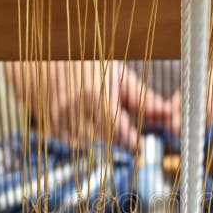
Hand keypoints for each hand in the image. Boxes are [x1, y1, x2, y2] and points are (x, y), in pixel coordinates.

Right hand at [11, 61, 169, 150]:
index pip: (116, 128)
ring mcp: (60, 118)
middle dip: (119, 139)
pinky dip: (87, 138)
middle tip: (127, 135)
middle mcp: (75, 107)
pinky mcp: (53, 128)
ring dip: (103, 138)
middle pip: (105, 139)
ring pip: (91, 143)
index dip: (130, 141)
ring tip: (104, 120)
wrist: (45, 64)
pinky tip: (87, 122)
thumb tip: (167, 113)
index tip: (140, 148)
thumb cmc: (89, 66)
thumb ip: (142, 97)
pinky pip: (76, 143)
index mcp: (94, 91)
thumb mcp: (118, 74)